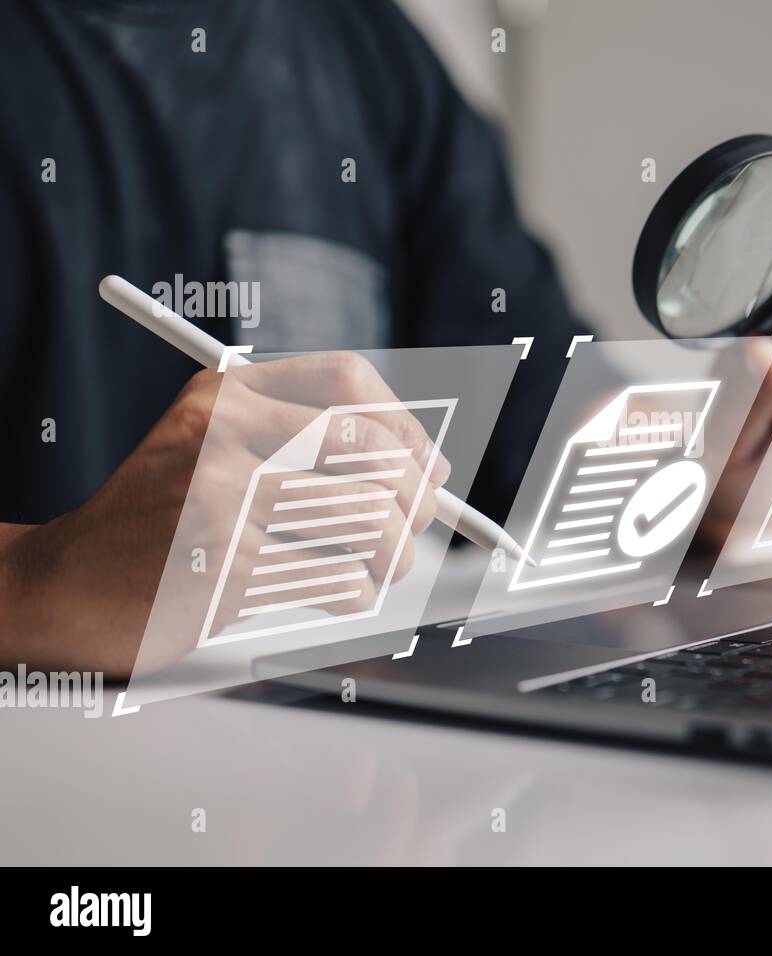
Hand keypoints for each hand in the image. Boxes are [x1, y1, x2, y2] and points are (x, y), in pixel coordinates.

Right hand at [0, 352, 448, 677]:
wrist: (66, 584)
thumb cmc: (164, 518)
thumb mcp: (217, 446)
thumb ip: (309, 438)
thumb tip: (429, 465)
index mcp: (226, 390)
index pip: (348, 380)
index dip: (406, 426)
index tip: (426, 467)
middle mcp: (222, 433)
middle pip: (370, 450)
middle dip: (416, 498)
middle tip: (417, 526)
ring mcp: (221, 499)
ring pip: (366, 517)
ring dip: (394, 553)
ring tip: (383, 566)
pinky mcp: (225, 568)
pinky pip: (339, 577)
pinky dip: (358, 592)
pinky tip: (344, 591)